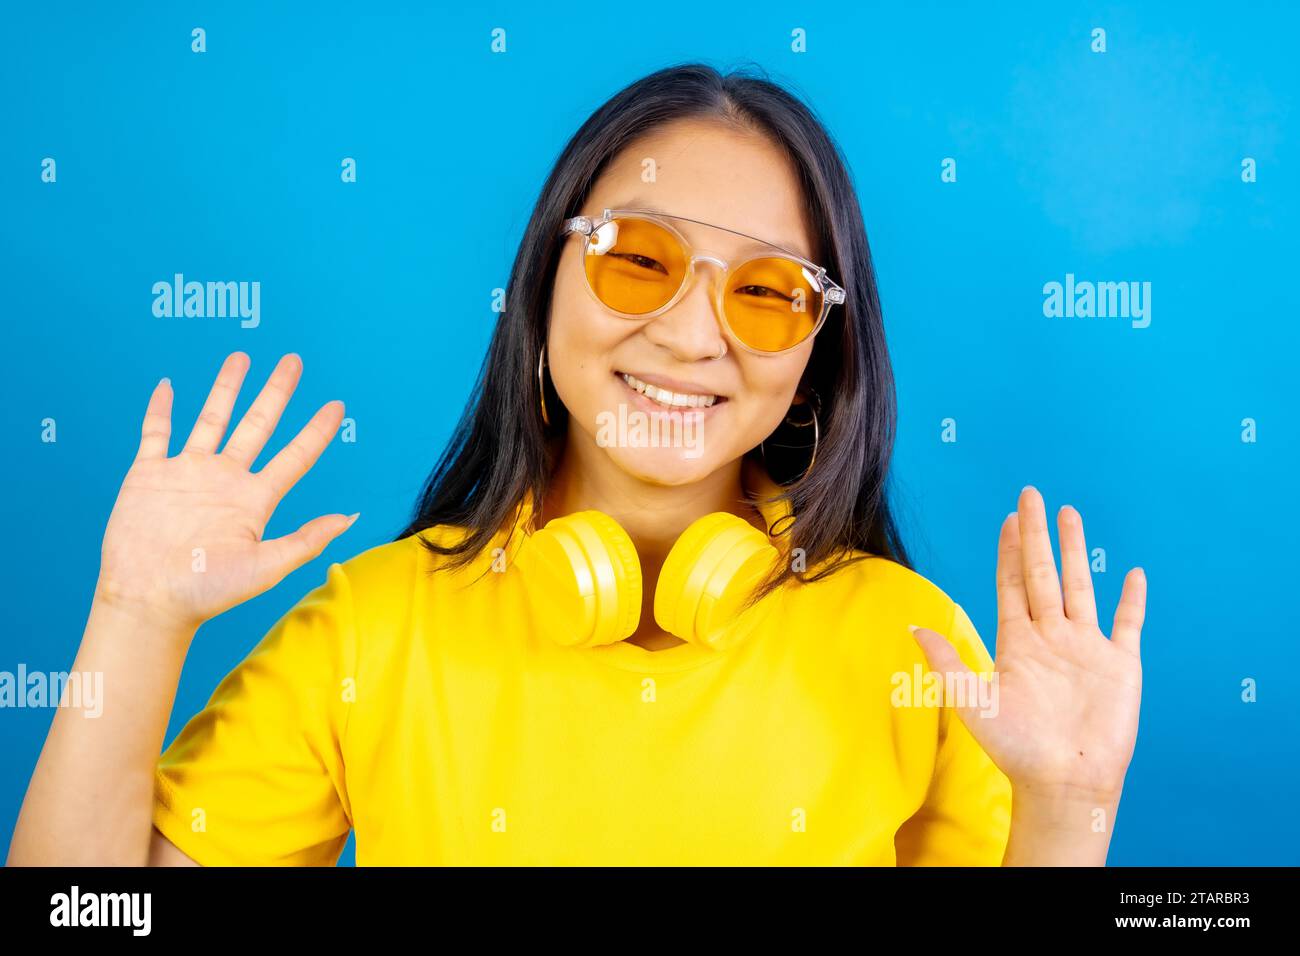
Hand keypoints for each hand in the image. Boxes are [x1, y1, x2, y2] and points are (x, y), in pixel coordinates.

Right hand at [96, 351, 355, 630]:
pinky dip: (160, 410)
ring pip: (211, 419)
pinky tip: (168, 385)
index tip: (337, 405)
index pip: (295, 456)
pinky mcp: (149, 475)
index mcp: (255, 499)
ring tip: (241, 357)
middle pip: (257, 424)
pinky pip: (155, 434)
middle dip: (276, 392)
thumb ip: (308, 539)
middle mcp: (225, 480)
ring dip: (225, 388)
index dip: (316, 431)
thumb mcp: (267, 566)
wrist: (149, 601)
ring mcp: (187, 473)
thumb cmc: (208, 592)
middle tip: (294, 361)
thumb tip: (351, 517)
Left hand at [910, 486, 1145, 800]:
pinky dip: (1132, 600)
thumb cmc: (1015, 748)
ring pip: (1081, 586)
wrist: (1062, 782)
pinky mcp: (1119, 665)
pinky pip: (1128, 625)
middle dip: (1037, 535)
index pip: (1011, 584)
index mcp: (1017, 642)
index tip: (1009, 518)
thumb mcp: (971, 700)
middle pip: (1042, 573)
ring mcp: (1086, 648)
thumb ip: (946, 661)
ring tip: (1072, 514)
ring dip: (1077, 551)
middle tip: (1031, 495)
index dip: (1009, 550)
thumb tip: (913, 626)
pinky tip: (1134, 574)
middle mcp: (1051, 637)